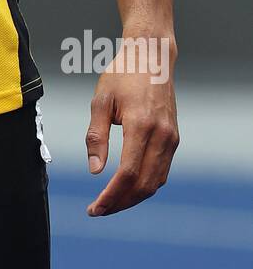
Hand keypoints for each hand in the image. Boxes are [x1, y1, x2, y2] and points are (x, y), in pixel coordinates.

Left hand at [85, 36, 179, 215]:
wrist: (152, 57)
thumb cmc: (122, 75)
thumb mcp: (100, 101)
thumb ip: (96, 137)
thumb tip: (95, 170)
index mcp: (141, 125)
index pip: (127, 173)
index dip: (111, 196)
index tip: (94, 208)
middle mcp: (161, 135)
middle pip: (143, 184)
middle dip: (120, 203)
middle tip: (98, 211)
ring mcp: (171, 138)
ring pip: (155, 182)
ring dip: (133, 198)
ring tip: (110, 204)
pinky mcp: (174, 138)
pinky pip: (161, 171)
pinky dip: (145, 185)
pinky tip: (128, 188)